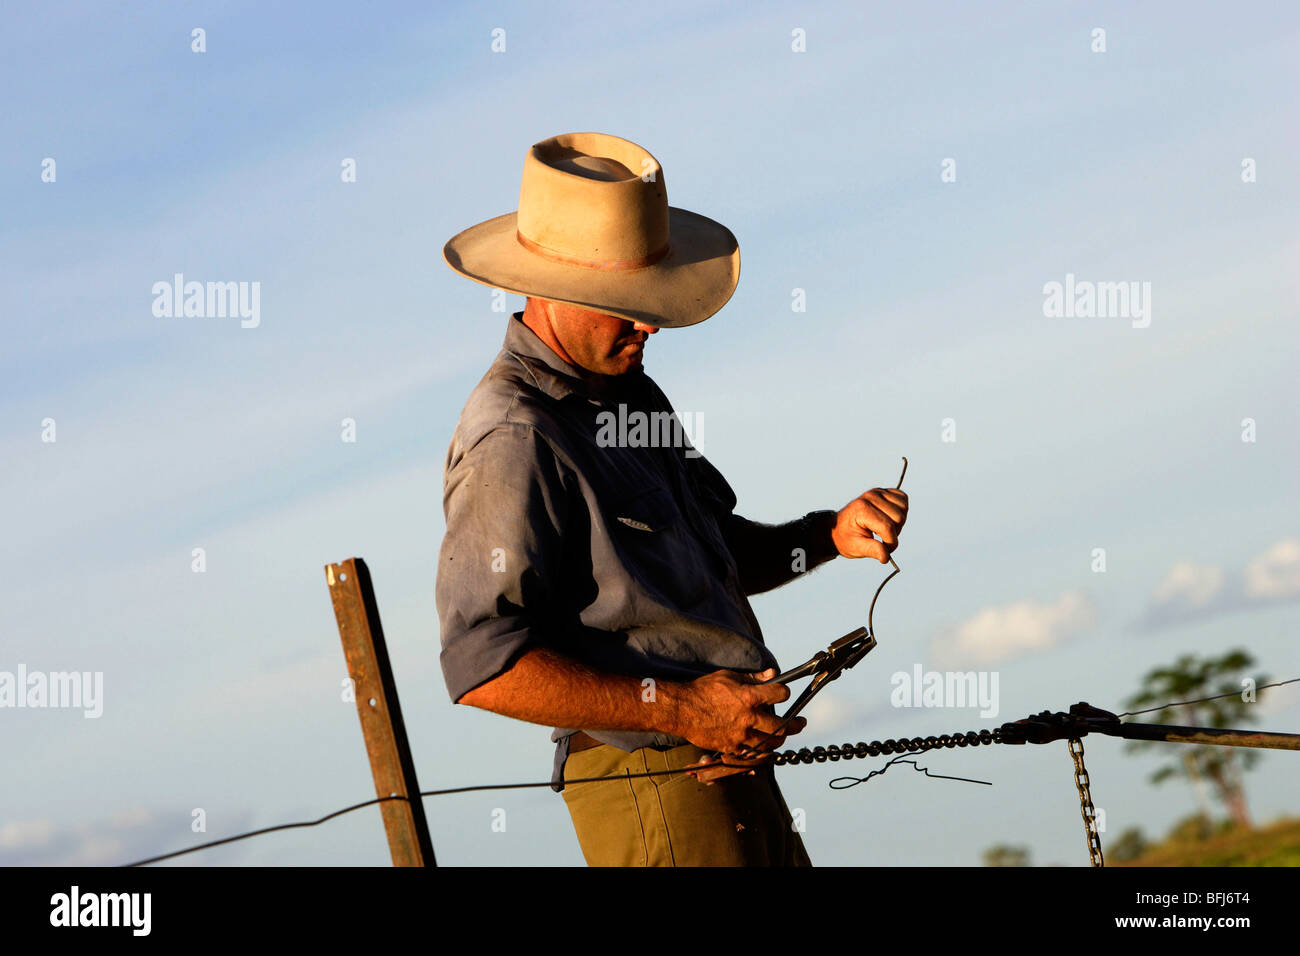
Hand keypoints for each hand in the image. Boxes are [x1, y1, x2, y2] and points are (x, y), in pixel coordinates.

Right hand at [674, 667, 806, 782]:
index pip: (779, 694)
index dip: (784, 692)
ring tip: (783, 736)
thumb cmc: (703, 690)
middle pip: (781, 726)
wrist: (681, 710)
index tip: (783, 693)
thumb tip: (772, 674)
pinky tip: (762, 745)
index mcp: (748, 697)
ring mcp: (739, 735)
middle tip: (800, 723)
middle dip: (795, 724)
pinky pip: (751, 752)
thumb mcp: (728, 676)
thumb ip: (753, 678)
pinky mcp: (731, 747)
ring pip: (769, 743)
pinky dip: (759, 749)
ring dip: (779, 739)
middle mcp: (747, 718)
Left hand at [831, 487, 907, 562]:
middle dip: (894, 533)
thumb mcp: (856, 547)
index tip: (885, 551)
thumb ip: (872, 550)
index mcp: (862, 509)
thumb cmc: (846, 538)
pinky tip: (889, 518)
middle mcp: (871, 497)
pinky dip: (901, 510)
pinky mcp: (884, 491)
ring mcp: (877, 492)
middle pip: (899, 518)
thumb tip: (886, 557)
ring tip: (884, 528)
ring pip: (903, 509)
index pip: (888, 527)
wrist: (838, 527)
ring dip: (898, 523)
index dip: (890, 544)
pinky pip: (903, 499)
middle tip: (882, 538)